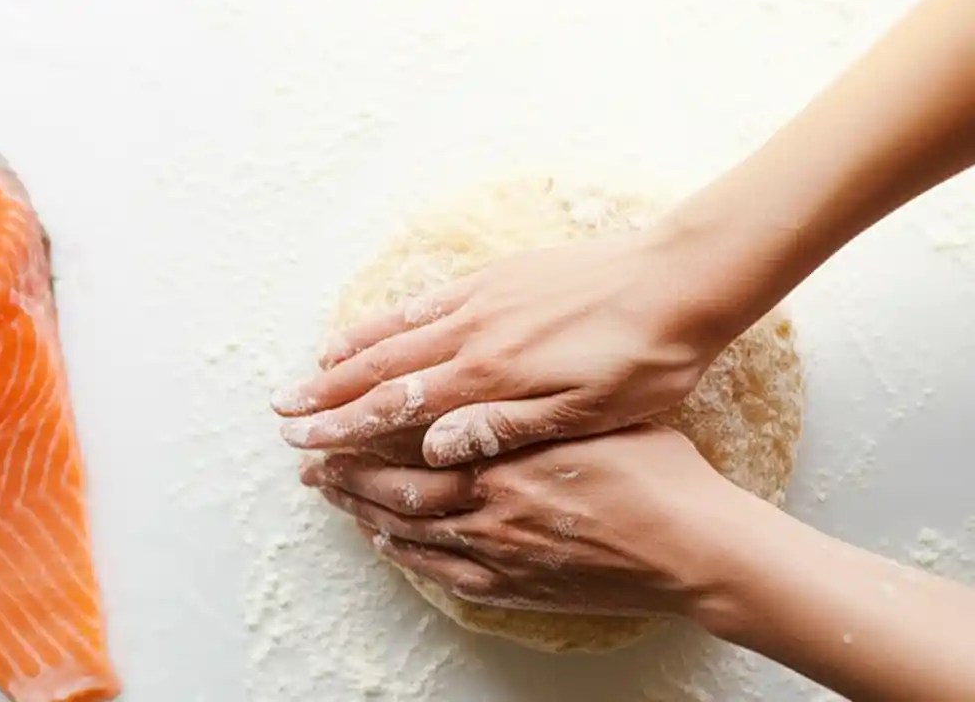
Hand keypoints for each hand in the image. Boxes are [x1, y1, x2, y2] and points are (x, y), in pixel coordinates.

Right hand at [273, 230, 726, 466]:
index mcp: (490, 374)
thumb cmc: (645, 357)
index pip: (396, 404)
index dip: (345, 425)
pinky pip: (427, 298)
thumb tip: (435, 447)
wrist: (681, 278)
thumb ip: (505, 427)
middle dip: (328, 389)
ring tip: (312, 366)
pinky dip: (390, 315)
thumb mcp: (586, 411)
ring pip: (398, 327)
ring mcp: (482, 298)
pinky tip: (378, 321)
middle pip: (381, 364)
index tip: (304, 441)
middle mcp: (473, 331)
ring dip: (348, 350)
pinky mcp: (499, 276)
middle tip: (283, 409)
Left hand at [300, 424, 738, 615]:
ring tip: (335, 501)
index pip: (406, 457)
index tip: (325, 436)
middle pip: (395, 500)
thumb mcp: (586, 418)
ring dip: (365, 517)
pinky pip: (444, 576)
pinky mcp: (518, 588)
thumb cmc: (654, 472)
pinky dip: (407, 558)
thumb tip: (452, 416)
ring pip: (411, 539)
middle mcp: (489, 515)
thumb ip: (515, 418)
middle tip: (311, 470)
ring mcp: (501, 558)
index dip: (359, 448)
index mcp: (500, 467)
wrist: (695, 550)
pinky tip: (388, 545)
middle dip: (346, 483)